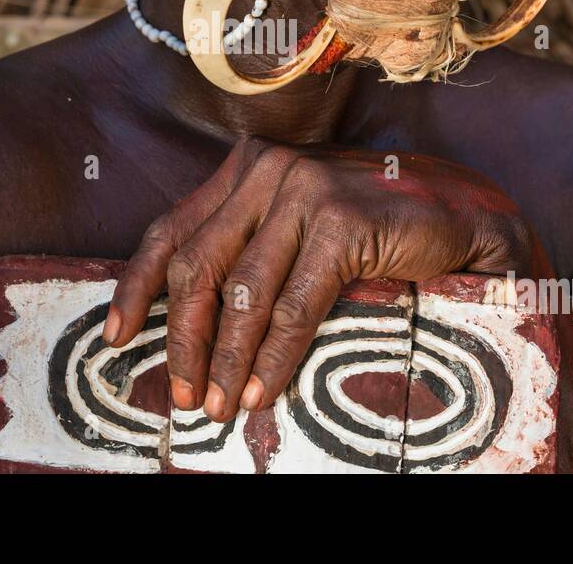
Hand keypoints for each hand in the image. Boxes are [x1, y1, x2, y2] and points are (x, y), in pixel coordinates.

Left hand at [104, 136, 534, 422]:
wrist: (456, 216)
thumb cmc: (369, 227)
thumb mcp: (294, 225)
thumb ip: (246, 248)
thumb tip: (191, 323)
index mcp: (245, 167)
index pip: (170, 230)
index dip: (136, 288)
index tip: (116, 337)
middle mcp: (267, 170)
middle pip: (198, 265)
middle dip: (184, 339)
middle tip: (183, 393)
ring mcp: (303, 191)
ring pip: (243, 293)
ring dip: (227, 360)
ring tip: (221, 405)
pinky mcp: (340, 223)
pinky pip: (292, 307)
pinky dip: (273, 358)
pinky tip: (264, 390)